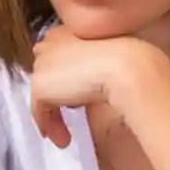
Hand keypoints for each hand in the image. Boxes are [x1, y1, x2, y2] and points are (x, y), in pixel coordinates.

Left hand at [29, 27, 165, 147]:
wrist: (125, 67)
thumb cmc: (130, 60)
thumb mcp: (111, 56)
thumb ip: (94, 63)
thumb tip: (83, 87)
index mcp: (70, 29)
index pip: (57, 51)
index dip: (64, 74)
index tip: (75, 97)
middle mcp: (52, 41)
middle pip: (45, 70)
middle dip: (54, 93)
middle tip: (71, 113)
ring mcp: (44, 63)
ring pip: (43, 92)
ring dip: (53, 116)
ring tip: (66, 136)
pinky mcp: (40, 85)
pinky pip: (39, 110)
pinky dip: (50, 125)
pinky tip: (64, 140)